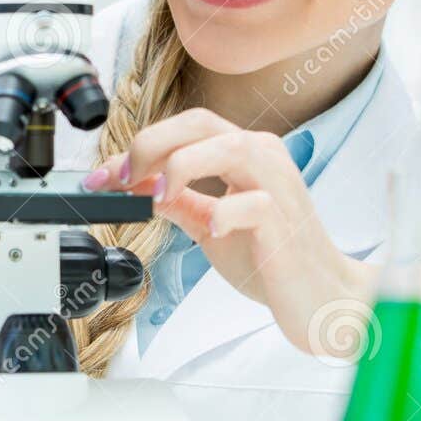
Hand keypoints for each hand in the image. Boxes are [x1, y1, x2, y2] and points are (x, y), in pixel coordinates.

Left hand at [82, 108, 376, 354]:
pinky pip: (254, 203)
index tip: (100, 176)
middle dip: (151, 144)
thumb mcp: (211, 224)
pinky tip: (212, 229)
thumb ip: (178, 201)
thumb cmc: (271, 258)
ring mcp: (277, 185)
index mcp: (242, 153)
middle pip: (200, 123)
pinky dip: (225, 212)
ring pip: (227, 147)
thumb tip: (131, 186)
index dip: (137, 148)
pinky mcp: (286, 220)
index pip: (183, 131)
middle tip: (122, 178)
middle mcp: (262, 157)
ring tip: (156, 197)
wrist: (320, 297)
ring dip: (181, 167)